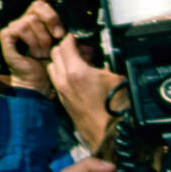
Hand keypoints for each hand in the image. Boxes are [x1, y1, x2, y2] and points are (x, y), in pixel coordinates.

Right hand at [0, 0, 65, 95]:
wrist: (37, 81)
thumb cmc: (49, 64)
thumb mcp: (65, 47)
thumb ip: (72, 35)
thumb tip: (85, 27)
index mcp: (40, 18)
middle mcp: (27, 18)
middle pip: (38, 5)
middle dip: (52, 19)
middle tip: (59, 36)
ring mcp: (15, 26)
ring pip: (31, 19)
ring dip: (42, 38)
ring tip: (44, 52)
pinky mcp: (6, 35)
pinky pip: (21, 28)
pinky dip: (31, 41)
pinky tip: (34, 53)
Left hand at [47, 35, 126, 150]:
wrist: (109, 136)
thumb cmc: (116, 111)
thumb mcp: (117, 78)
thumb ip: (106, 62)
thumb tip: (103, 54)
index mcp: (76, 72)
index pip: (65, 44)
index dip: (73, 37)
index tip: (79, 36)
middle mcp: (63, 81)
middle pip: (55, 54)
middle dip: (67, 47)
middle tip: (82, 48)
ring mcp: (61, 92)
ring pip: (53, 67)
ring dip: (63, 60)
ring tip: (81, 61)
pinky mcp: (63, 101)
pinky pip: (57, 81)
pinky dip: (63, 73)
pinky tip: (80, 77)